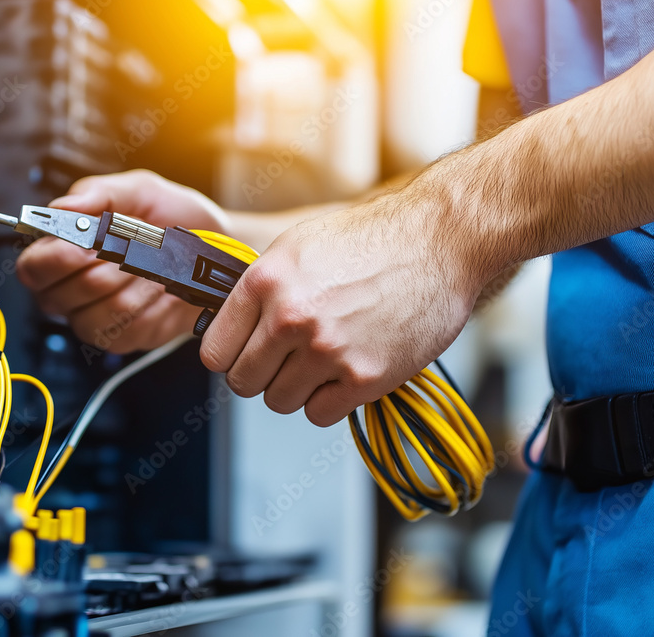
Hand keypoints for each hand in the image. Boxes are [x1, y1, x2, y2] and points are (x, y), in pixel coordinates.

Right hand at [17, 170, 231, 352]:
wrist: (217, 252)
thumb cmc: (176, 220)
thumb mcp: (141, 191)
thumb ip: (100, 194)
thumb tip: (63, 207)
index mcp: (62, 251)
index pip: (34, 268)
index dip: (55, 258)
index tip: (87, 243)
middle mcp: (71, 291)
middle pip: (63, 295)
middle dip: (104, 269)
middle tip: (132, 249)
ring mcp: (96, 318)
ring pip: (100, 312)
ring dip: (134, 286)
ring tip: (153, 267)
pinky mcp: (124, 338)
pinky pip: (127, 329)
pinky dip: (151, 306)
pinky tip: (162, 290)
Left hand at [199, 186, 485, 426]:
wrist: (439, 241)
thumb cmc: (371, 239)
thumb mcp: (297, 247)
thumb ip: (259, 290)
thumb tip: (229, 328)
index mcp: (265, 281)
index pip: (214, 351)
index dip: (230, 355)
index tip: (244, 352)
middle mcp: (290, 317)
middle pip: (243, 382)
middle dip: (261, 374)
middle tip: (288, 359)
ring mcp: (327, 350)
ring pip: (280, 402)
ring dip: (297, 389)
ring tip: (324, 359)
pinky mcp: (365, 377)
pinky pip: (319, 414)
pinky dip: (329, 400)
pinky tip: (345, 371)